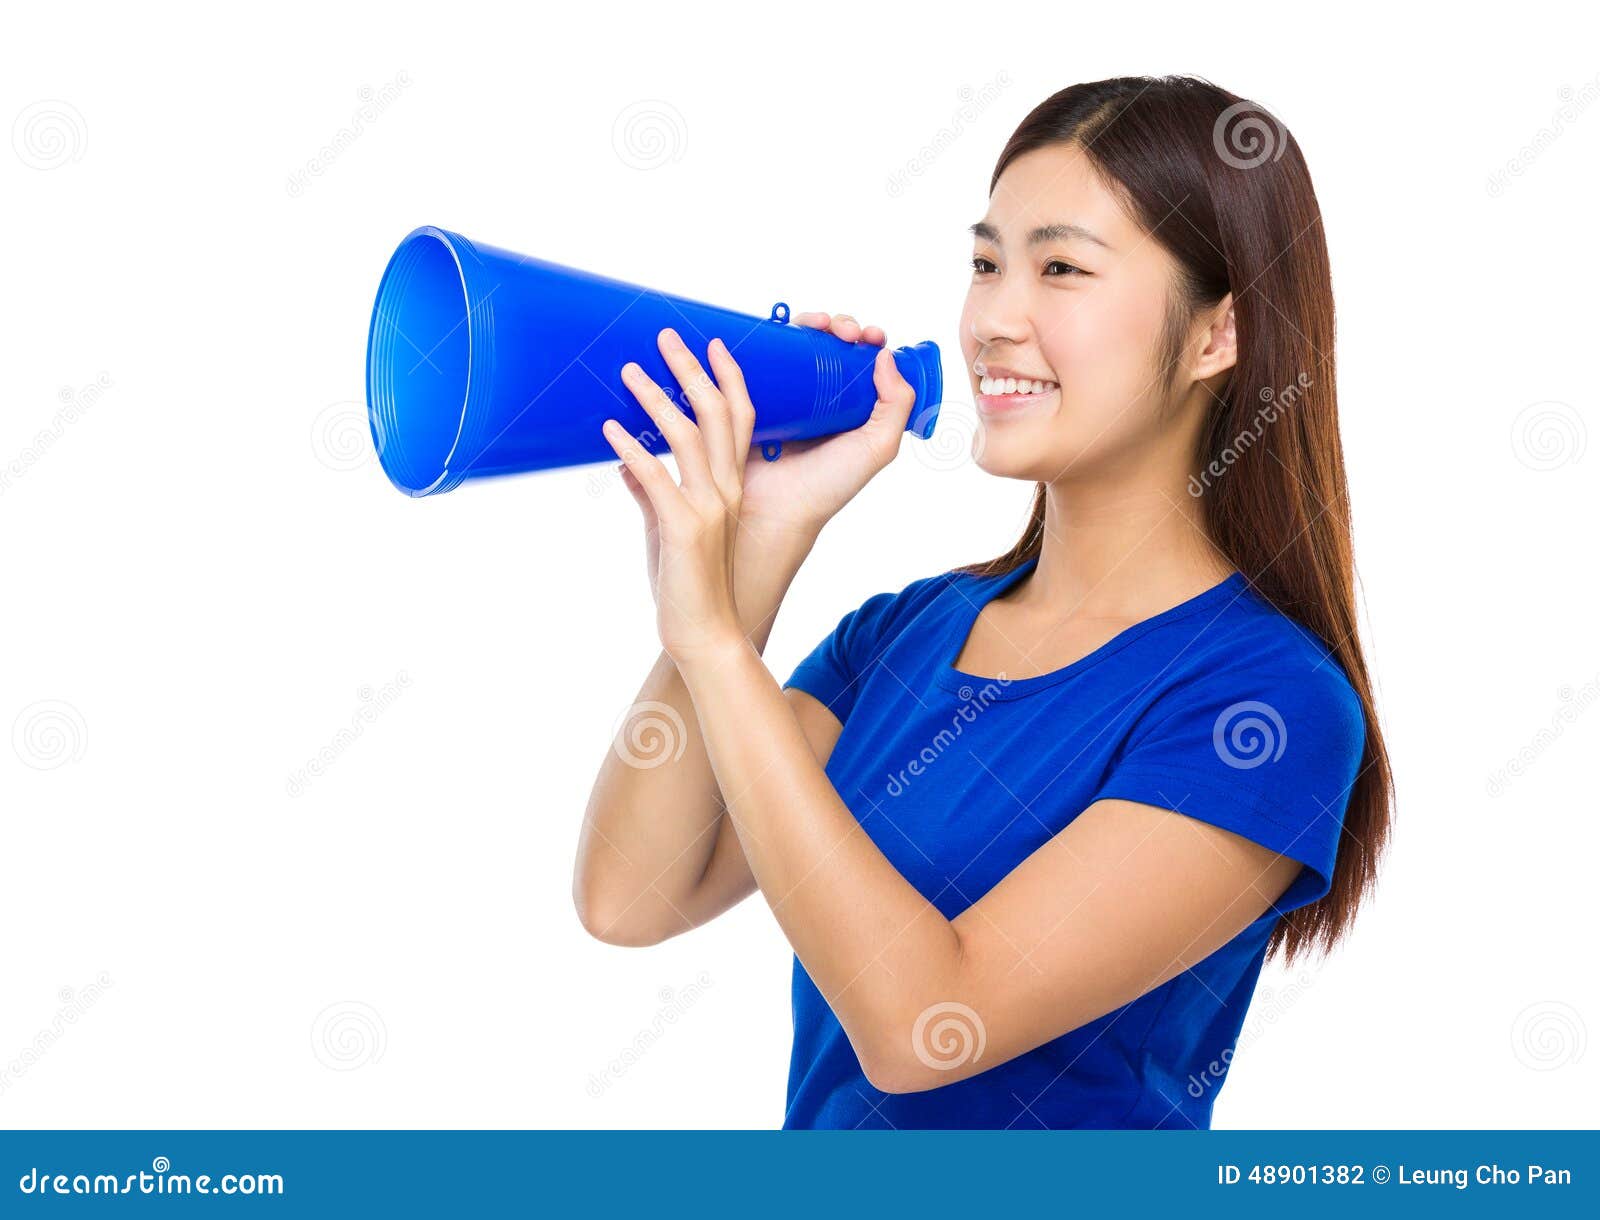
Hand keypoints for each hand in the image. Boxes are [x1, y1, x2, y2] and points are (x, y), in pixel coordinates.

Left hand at [603, 327, 753, 664]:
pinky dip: (632, 449)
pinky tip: (609, 430)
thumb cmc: (686, 585)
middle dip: (691, 370)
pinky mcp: (685, 528)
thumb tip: (626, 460)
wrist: (704, 633)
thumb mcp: (667, 529)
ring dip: (656, 400)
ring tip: (629, 372)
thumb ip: (650, 492)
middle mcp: (726, 491)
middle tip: (665, 336)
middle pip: (718, 414)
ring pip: (689, 437)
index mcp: (730, 488)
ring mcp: (709, 508)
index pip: (740, 420)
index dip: (728, 378)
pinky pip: (656, 477)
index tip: (711, 342)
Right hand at [737, 311, 916, 542]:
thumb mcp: (877, 448)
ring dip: (808, 324)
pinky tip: (778, 327)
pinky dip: (770, 337)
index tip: (869, 336)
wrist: (774, 508)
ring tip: (813, 324)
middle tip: (841, 332)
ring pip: (798, 346)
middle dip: (840, 326)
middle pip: (830, 346)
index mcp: (852, 409)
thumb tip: (886, 354)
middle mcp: (821, 399)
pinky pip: (763, 358)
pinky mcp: (754, 395)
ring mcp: (787, 395)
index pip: (863, 361)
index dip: (868, 340)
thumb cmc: (827, 487)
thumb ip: (896, 406)